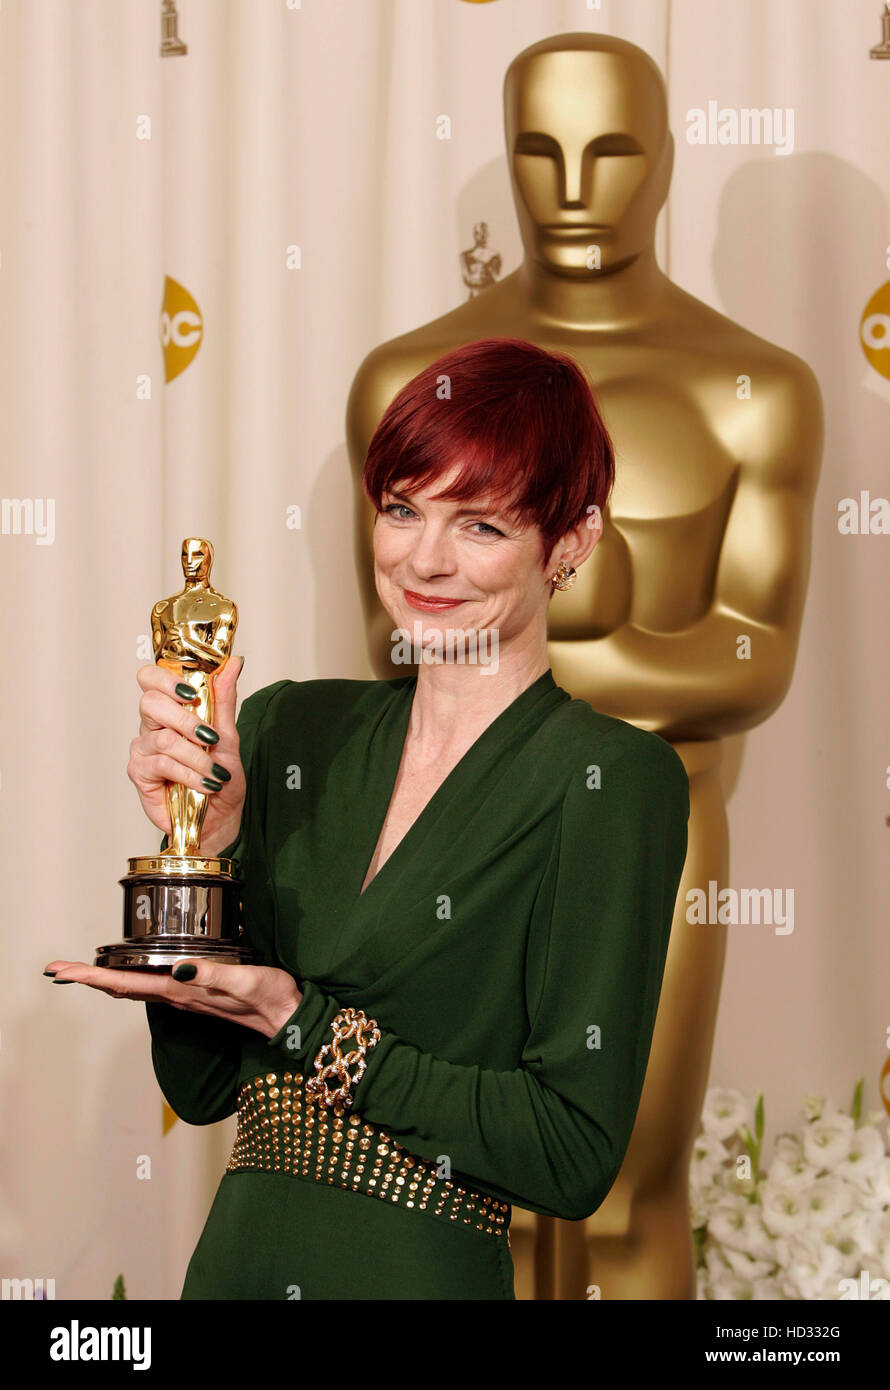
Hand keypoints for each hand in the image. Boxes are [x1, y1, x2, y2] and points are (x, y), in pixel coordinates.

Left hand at [44, 958, 302, 1038]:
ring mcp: (185, 995)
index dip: (92, 977)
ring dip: (104, 979)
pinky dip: (128, 979)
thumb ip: (212, 974)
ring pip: (133, 987)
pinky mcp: (195, 992)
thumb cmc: (272, 997)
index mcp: (182, 990)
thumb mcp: (245, 980)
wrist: (289, 1018)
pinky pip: (151, 986)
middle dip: (88, 977)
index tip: (62, 971)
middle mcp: (177, 994)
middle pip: (121, 987)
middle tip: (57, 968)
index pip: (126, 984)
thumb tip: (177, 968)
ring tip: (80, 970)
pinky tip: (127, 973)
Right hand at [128, 654, 245, 856]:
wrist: (220, 816)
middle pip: (150, 702)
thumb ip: (224, 698)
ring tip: (215, 772)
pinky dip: (189, 773)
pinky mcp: (139, 773)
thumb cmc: (221, 776)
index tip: (192, 692)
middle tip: (210, 736)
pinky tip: (204, 783)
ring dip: (197, 757)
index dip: (165, 678)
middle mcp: (151, 726)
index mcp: (169, 709)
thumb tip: (234, 662)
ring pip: (165, 739)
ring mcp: (143, 749)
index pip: (150, 678)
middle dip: (186, 719)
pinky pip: (163, 765)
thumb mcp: (229, 735)